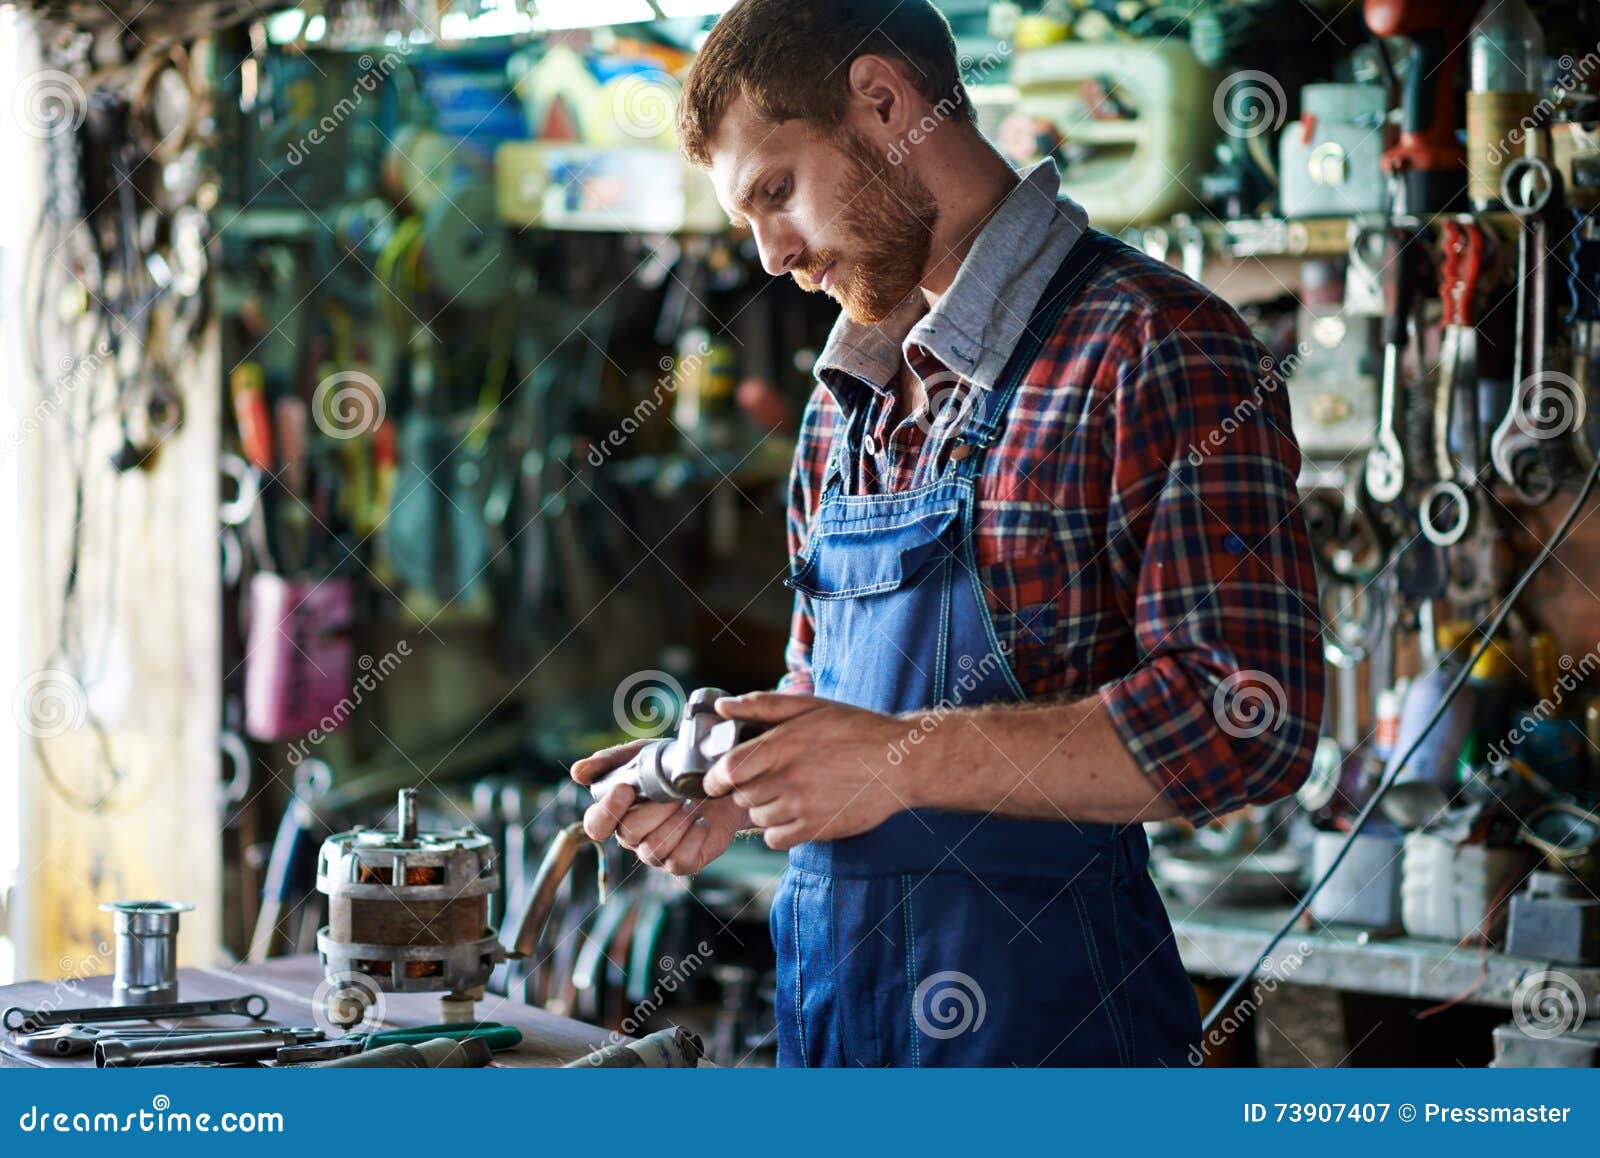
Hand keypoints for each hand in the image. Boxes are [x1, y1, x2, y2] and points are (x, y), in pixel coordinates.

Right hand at [570, 739, 748, 874]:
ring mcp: (656, 853)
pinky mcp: (682, 863)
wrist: (719, 779)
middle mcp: (632, 837)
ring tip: (689, 803)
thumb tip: (576, 772)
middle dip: (654, 809)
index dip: (606, 811)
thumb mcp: (642, 754)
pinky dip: (693, 836)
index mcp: (616, 813)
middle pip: (628, 834)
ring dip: (674, 822)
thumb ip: (608, 762)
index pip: (594, 824)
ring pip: (652, 849)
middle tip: (675, 792)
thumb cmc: (674, 768)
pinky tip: (702, 820)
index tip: (626, 789)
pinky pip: (678, 860)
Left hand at [701, 693, 911, 850]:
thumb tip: (721, 708)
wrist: (900, 762)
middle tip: (764, 778)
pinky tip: (794, 812)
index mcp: (783, 745)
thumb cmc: (855, 729)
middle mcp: (789, 778)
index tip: (719, 778)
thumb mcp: (810, 706)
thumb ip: (762, 705)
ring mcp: (803, 807)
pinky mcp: (817, 829)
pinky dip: (778, 829)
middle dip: (744, 788)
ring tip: (786, 791)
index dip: (716, 777)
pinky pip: (775, 838)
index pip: (727, 770)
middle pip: (740, 796)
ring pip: (757, 817)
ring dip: (763, 807)